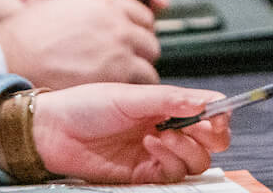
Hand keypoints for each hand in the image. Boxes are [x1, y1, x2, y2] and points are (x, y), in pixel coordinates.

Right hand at [0, 0, 162, 86]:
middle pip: (150, 42)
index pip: (145, 14)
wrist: (9, 57)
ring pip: (148, 69)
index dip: (140, 28)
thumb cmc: (27, 30)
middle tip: (126, 61)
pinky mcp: (112, 81)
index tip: (135, 36)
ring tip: (119, 81)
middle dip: (140, 53)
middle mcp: (117, 26)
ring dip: (137, 75)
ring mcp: (117, 54)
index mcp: (106, 2)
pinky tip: (113, 94)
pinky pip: (136, 89)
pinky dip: (128, 93)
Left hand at [16, 83, 229, 182]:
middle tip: (200, 128)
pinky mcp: (143, 175)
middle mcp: (165, 129)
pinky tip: (150, 145)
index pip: (207, 112)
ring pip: (195, 162)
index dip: (220, 115)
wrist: (53, 132)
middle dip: (211, 136)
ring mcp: (156, 153)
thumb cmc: (85, 106)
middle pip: (209, 142)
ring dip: (186, 148)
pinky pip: (172, 176)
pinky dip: (168, 162)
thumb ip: (169, 100)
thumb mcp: (130, 96)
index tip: (219, 115)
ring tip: (163, 135)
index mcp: (165, 106)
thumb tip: (205, 102)